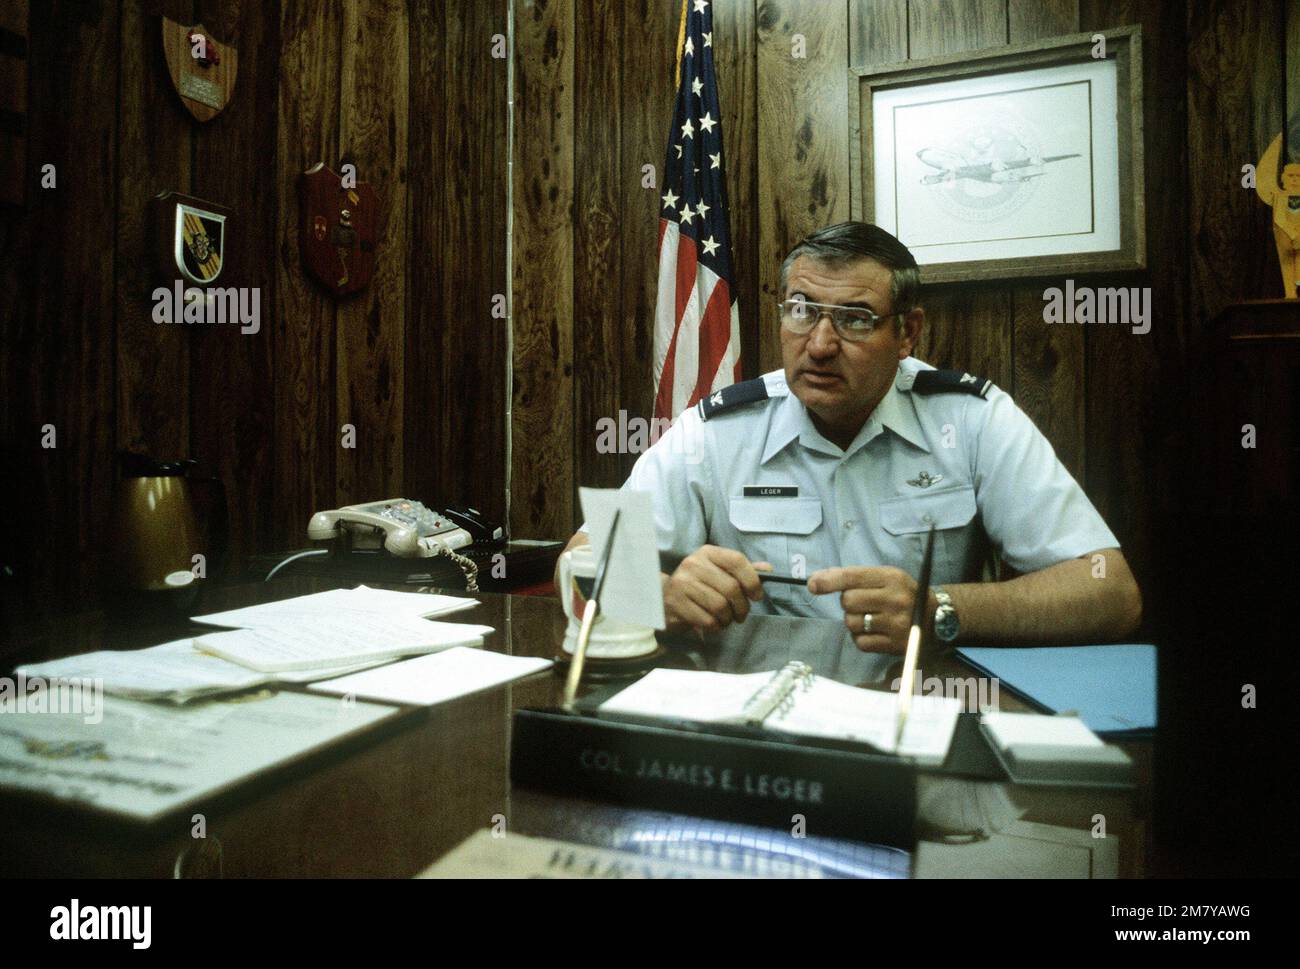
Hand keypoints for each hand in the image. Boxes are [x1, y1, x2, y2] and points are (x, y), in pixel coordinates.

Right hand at [662, 545, 769, 632]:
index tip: (757, 596)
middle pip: (731, 587)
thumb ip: (742, 571)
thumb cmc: (697, 585)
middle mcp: (693, 564)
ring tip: (725, 620)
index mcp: (707, 553)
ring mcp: (682, 583)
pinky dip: (716, 627)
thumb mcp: (718, 572)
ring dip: (728, 619)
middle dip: (742, 607)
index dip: (752, 580)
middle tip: (741, 615)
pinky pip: (707, 620)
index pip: (737, 560)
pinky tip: (713, 624)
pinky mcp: (676, 604)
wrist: (663, 597)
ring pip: (720, 606)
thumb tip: (768, 570)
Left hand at [807, 566, 936, 653]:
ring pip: (851, 623)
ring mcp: (895, 623)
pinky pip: (860, 642)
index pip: (852, 577)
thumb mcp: (885, 577)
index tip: (812, 585)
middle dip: (849, 603)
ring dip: (854, 621)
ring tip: (871, 618)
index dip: (829, 581)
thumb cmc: (901, 594)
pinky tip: (875, 632)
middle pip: (848, 601)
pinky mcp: (894, 645)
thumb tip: (816, 581)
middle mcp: (895, 599)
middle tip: (864, 604)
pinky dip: (861, 638)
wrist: (935, 617)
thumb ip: (853, 577)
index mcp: (891, 577)